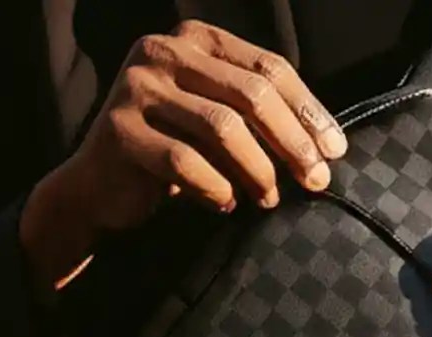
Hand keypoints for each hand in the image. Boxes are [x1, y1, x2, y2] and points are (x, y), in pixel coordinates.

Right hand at [20, 20, 346, 289]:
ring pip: (221, 127)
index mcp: (194, 38)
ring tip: (270, 198)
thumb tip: (327, 145)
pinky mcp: (118, 130)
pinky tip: (227, 204)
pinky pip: (185, 162)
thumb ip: (256, 115)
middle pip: (250, 94)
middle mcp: (161, 50)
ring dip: (258, 169)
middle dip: (291, 142)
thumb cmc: (170, 153)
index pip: (268, 67)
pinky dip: (215, 187)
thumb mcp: (215, 120)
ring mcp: (135, 87)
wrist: (95, 190)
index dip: (307, 111)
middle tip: (316, 181)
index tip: (335, 151)